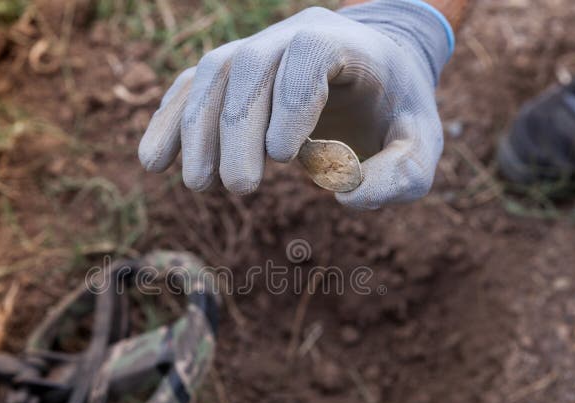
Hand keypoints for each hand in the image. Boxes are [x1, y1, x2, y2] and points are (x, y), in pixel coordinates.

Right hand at [138, 0, 453, 208]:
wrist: (376, 71)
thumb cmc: (397, 112)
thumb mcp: (421, 146)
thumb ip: (401, 175)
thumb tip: (345, 195)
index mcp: (345, 42)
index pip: (306, 56)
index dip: (290, 103)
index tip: (283, 159)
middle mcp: (292, 35)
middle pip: (248, 67)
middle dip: (237, 131)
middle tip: (240, 189)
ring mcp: (256, 48)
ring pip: (212, 75)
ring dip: (196, 130)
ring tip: (197, 185)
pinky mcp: (233, 72)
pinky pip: (192, 87)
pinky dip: (170, 121)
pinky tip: (153, 161)